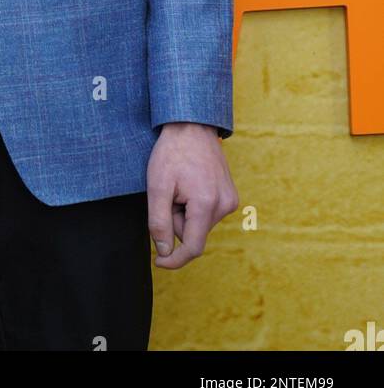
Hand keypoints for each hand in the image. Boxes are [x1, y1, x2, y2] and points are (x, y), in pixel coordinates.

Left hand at [146, 123, 237, 268]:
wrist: (192, 125)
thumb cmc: (172, 152)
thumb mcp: (158, 186)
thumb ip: (159, 222)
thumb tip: (165, 253)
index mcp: (207, 205)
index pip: (193, 247)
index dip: (174, 259)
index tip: (158, 262)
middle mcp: (224, 205)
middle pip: (193, 233)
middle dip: (175, 220)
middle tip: (168, 193)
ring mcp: (230, 200)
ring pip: (199, 224)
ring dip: (184, 212)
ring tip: (180, 185)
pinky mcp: (230, 196)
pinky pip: (207, 213)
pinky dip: (194, 206)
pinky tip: (190, 184)